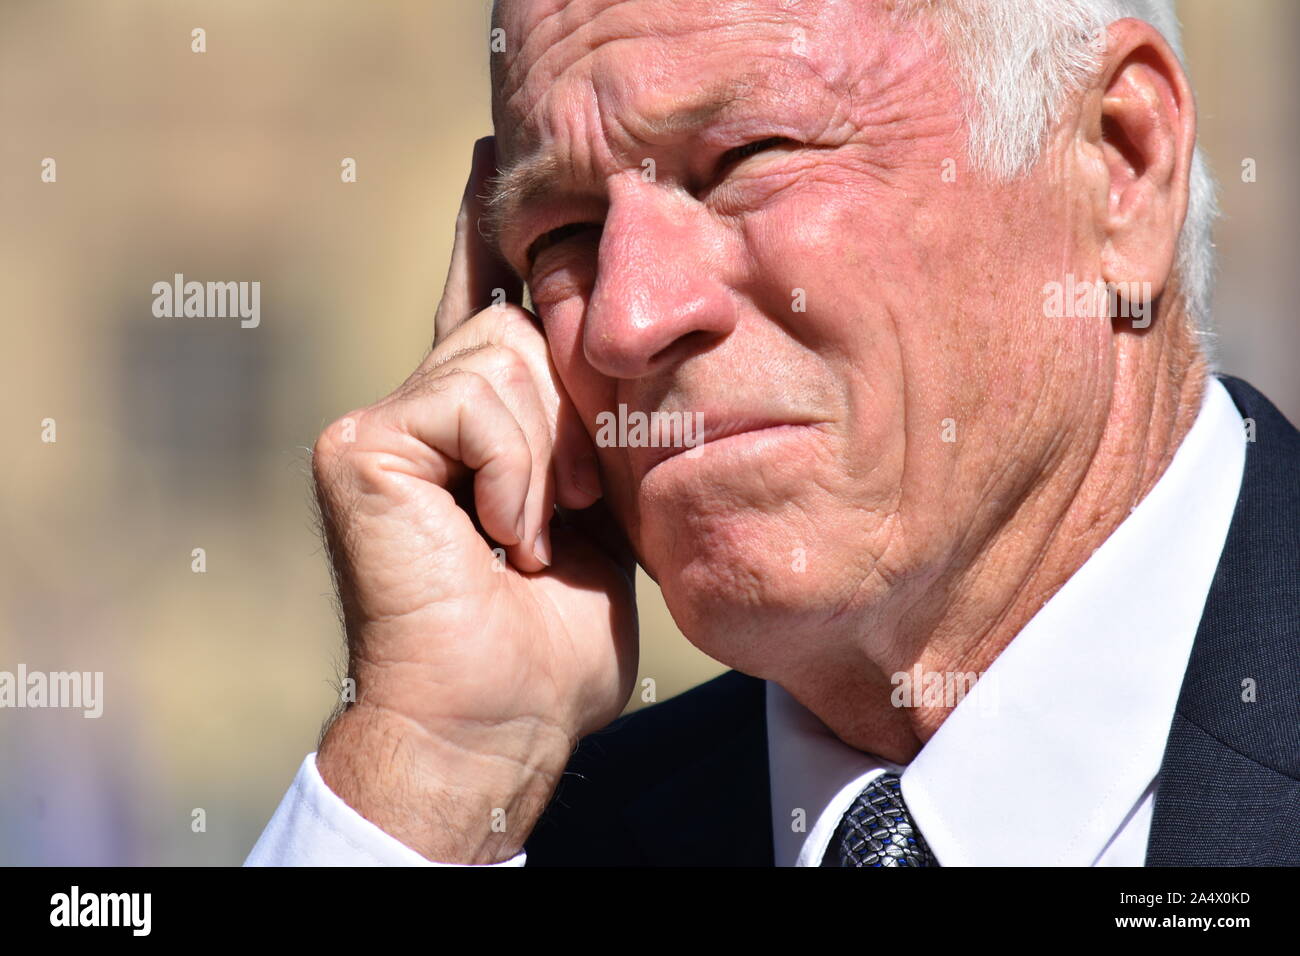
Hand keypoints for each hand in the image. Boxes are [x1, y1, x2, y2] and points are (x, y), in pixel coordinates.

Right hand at [314, 137, 637, 862]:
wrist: (497, 723)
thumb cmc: (552, 641)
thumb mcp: (597, 514)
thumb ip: (587, 430)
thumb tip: (607, 345)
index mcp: (474, 429)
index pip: (487, 307)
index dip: (488, 237)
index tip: (488, 155)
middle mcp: (421, 412)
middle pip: (527, 330)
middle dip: (576, 418)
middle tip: (568, 512)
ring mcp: (382, 425)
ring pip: (509, 360)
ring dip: (549, 460)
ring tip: (530, 538)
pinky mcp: (360, 445)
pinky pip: (476, 404)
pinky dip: (514, 477)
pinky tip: (501, 540)